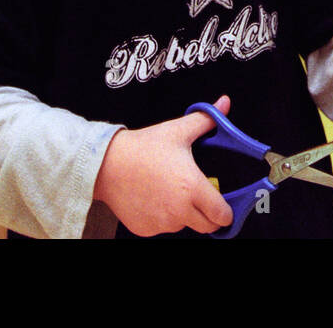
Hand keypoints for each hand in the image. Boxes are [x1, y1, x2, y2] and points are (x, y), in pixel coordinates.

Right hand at [93, 95, 234, 236]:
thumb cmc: (143, 148)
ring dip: (184, 214)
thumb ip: (207, 119)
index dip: (226, 211)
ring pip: (184, 226)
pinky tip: (155, 198)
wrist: (106, 164)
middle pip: (208, 227)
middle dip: (209, 215)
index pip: (222, 216)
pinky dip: (163, 218)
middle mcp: (179, 211)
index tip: (222, 203)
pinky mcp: (146, 229)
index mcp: (192, 188)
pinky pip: (162, 228)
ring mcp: (161, 223)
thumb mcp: (178, 130)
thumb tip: (225, 103)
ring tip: (170, 190)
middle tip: (200, 198)